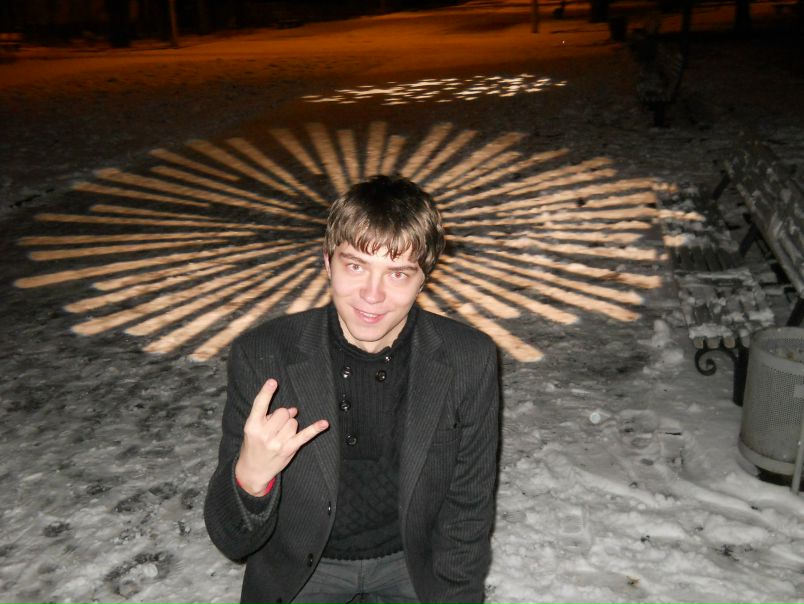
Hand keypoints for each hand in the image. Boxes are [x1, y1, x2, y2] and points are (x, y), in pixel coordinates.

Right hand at [235, 379, 328, 495]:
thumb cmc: (253, 446)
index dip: (266, 392)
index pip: (259, 405)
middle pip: (283, 412)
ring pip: (293, 422)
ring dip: (290, 426)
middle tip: (275, 427)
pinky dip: (315, 429)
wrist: (252, 471)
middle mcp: (264, 434)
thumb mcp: (254, 429)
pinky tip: (324, 423)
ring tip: (280, 436)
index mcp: (252, 425)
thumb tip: (294, 410)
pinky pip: (304, 436)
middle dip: (283, 416)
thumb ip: (270, 416)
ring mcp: (277, 443)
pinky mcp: (288, 449)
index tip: (273, 381)